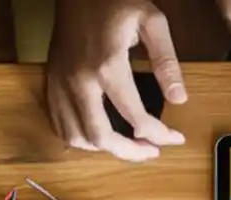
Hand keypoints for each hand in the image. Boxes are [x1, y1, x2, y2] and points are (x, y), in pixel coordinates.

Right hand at [46, 0, 187, 161]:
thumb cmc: (115, 1)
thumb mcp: (152, 22)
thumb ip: (166, 62)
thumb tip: (179, 98)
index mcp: (108, 66)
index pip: (137, 118)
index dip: (160, 135)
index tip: (175, 138)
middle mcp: (80, 80)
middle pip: (101, 137)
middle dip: (130, 153)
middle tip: (151, 152)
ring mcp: (61, 83)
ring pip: (76, 136)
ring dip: (104, 149)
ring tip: (128, 145)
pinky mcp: (51, 82)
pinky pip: (59, 124)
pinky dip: (80, 139)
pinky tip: (100, 135)